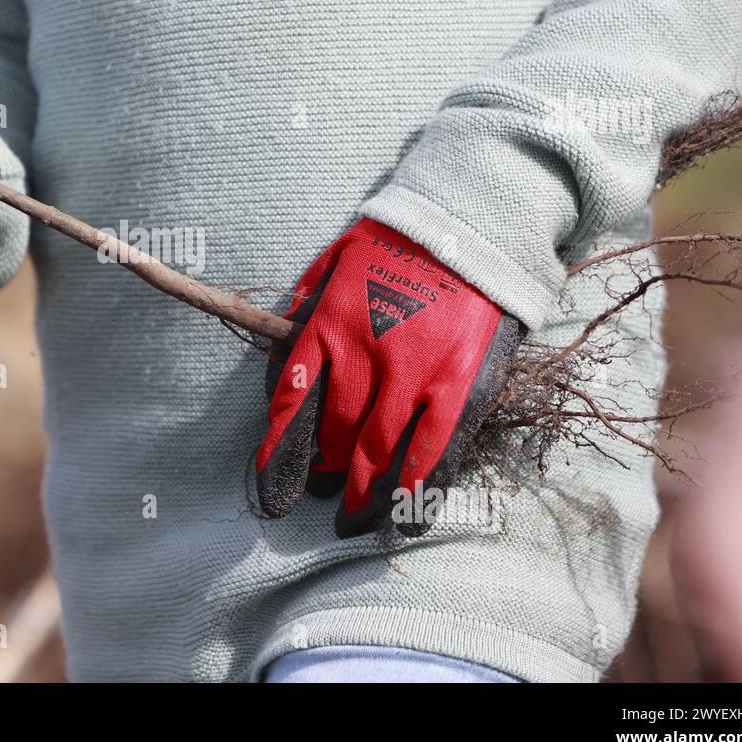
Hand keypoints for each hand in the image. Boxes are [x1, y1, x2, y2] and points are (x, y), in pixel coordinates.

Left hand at [256, 218, 520, 537]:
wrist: (470, 227)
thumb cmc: (398, 242)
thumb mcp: (336, 258)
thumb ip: (307, 299)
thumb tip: (284, 339)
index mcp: (328, 325)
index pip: (291, 396)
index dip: (278, 445)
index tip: (270, 480)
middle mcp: (365, 356)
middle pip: (332, 431)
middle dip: (322, 466)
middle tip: (322, 486)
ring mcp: (413, 375)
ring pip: (375, 450)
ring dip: (359, 489)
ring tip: (348, 514)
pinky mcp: (456, 386)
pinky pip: (430, 450)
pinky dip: (413, 488)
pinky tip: (400, 515)